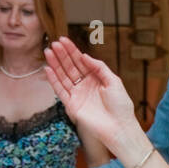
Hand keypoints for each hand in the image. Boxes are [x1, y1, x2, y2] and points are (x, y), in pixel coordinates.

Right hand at [44, 38, 141, 154]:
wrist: (119, 127)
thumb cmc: (121, 106)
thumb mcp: (114, 81)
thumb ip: (99, 67)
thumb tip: (84, 56)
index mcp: (96, 79)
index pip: (81, 61)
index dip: (72, 51)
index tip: (63, 40)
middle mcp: (85, 86)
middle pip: (70, 67)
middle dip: (62, 55)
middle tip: (54, 44)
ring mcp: (77, 95)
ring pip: (63, 76)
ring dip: (55, 64)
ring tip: (48, 52)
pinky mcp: (72, 106)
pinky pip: (60, 91)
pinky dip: (53, 80)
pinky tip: (48, 69)